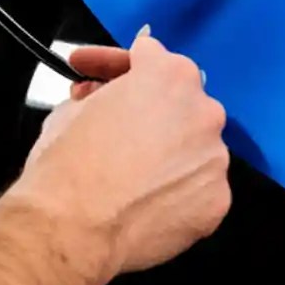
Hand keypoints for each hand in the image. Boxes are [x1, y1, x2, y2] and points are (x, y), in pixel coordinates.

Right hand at [8, 35, 230, 281]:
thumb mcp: (71, 109)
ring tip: (129, 173)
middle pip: (179, 101)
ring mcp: (215, 157)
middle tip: (113, 125)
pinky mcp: (216, 200)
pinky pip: (198, 188)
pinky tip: (147, 202)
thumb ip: (101, 94)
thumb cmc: (67, 164)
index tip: (91, 77)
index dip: (112, 66)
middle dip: (147, 108)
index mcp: (168, 76)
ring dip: (167, 151)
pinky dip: (177, 191)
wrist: (72, 229)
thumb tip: (103, 100)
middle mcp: (203, 110)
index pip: (149, 55)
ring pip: (194, 146)